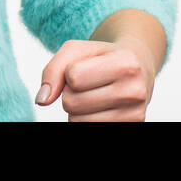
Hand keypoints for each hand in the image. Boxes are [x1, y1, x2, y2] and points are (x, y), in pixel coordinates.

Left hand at [35, 38, 156, 120]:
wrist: (138, 68)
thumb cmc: (102, 57)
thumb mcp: (77, 50)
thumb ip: (53, 69)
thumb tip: (42, 100)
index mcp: (125, 64)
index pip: (73, 77)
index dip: (70, 72)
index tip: (85, 67)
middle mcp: (135, 91)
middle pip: (72, 103)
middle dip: (70, 92)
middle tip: (87, 83)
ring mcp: (135, 114)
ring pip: (77, 121)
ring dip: (77, 109)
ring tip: (94, 94)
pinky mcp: (131, 126)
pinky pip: (88, 130)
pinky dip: (86, 119)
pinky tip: (100, 107)